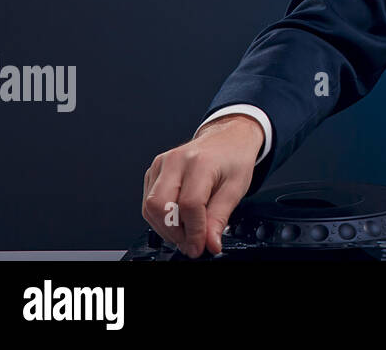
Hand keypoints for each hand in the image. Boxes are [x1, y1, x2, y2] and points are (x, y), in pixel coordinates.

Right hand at [141, 114, 263, 257]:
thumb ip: (220, 218)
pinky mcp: (155, 170)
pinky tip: (178, 219)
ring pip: (150, 206)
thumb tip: (210, 244)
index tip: (199, 247)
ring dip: (165, 228)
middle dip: (174, 232)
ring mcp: (162, 163)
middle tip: (191, 242)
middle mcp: (177, 160)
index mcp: (200, 162)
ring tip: (187, 232)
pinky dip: (160, 217)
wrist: (228, 138)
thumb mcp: (236, 188)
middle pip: (160, 206)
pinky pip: (149, 201)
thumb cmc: (233, 158)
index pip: (189, 205)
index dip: (193, 232)